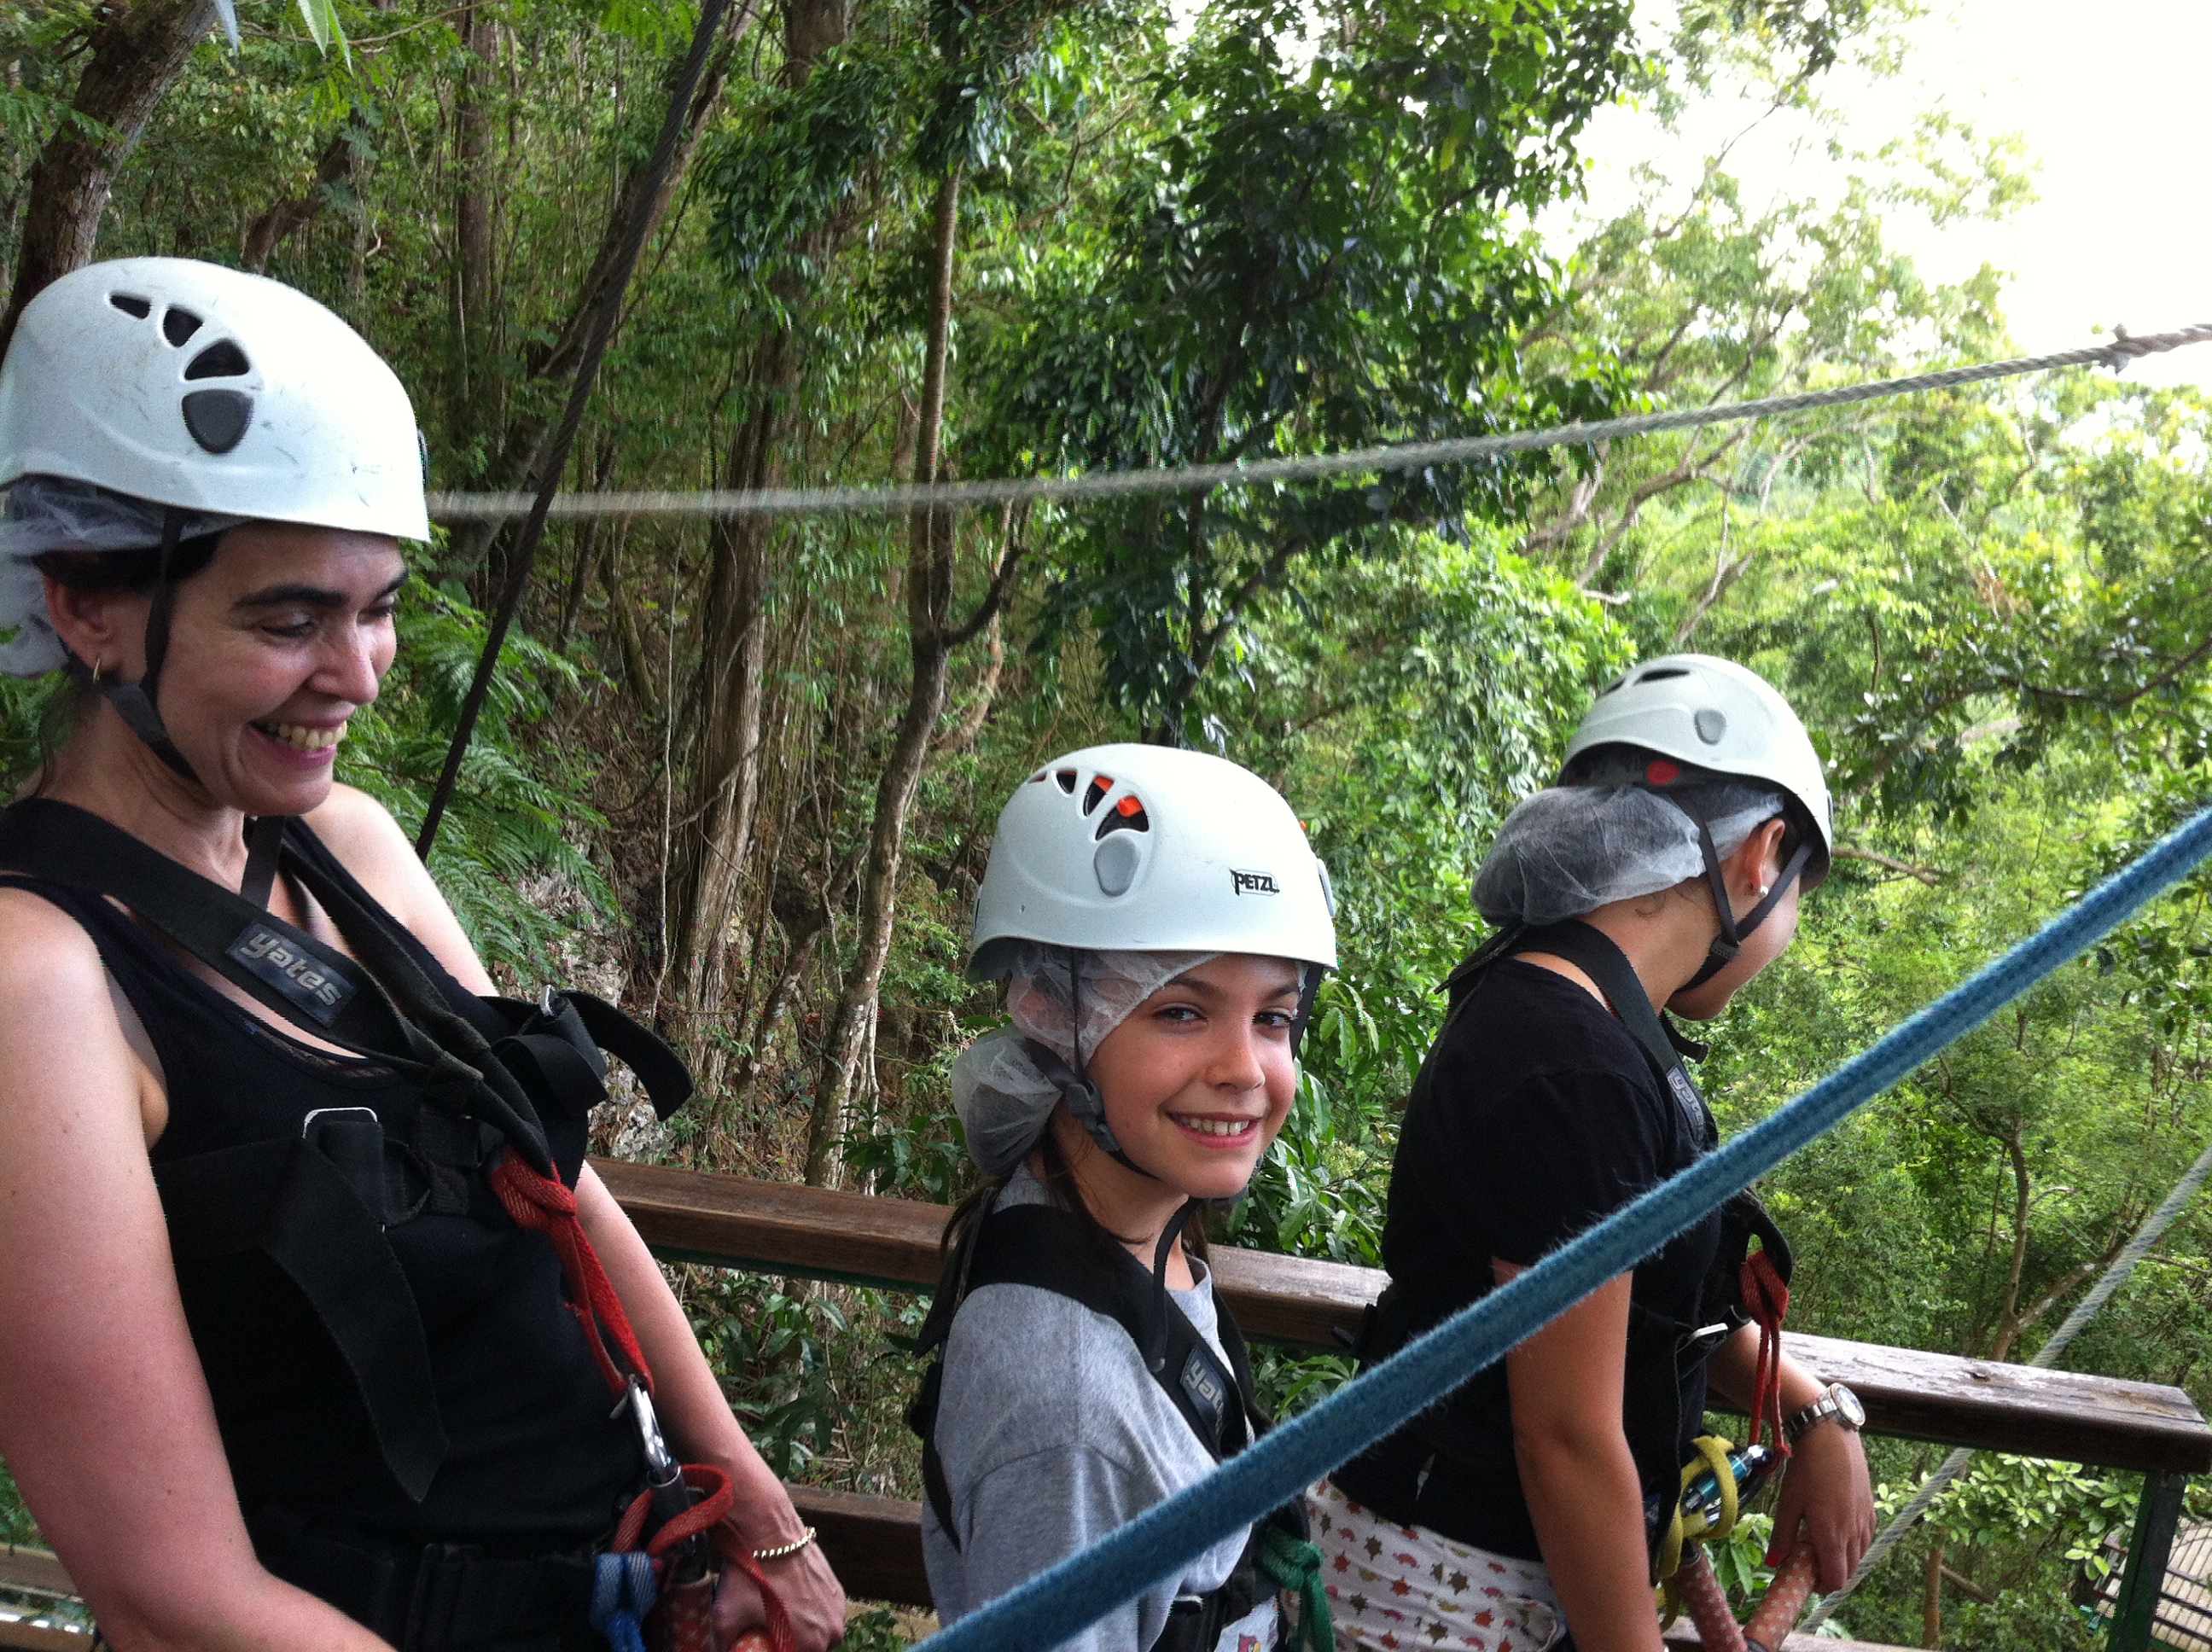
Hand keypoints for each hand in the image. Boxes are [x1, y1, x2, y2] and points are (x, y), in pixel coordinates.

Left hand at [713, 1539, 846, 1651]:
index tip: (760, 1640)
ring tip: (776, 1615)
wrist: (771, 1531)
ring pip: (817, 1635)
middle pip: (806, 1651)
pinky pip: (823, 1614)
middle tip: (765, 1630)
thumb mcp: (726, 1618)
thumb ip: (723, 1644)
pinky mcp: (837, 1591)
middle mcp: (832, 1632)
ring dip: (799, 1631)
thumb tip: (723, 1649)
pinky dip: (808, 1612)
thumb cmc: (751, 1576)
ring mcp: (838, 1609)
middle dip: (786, 1644)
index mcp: (811, 1645)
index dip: (772, 1650)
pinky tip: (788, 1600)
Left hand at [1765, 1420, 1873, 1592]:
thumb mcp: (1788, 1503)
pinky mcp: (1871, 1507)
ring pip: (1860, 1554)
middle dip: (1832, 1573)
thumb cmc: (1806, 1471)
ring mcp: (1866, 1520)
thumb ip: (1782, 1536)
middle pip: (1850, 1570)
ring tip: (1821, 1544)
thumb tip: (1773, 1564)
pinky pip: (1866, 1537)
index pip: (1837, 1579)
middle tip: (1811, 1562)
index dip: (1823, 1586)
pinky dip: (1854, 1543)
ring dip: (1844, 1559)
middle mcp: (1854, 1533)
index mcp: (1833, 1536)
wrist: (1831, 1438)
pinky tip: (1838, 1528)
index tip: (1808, 1580)